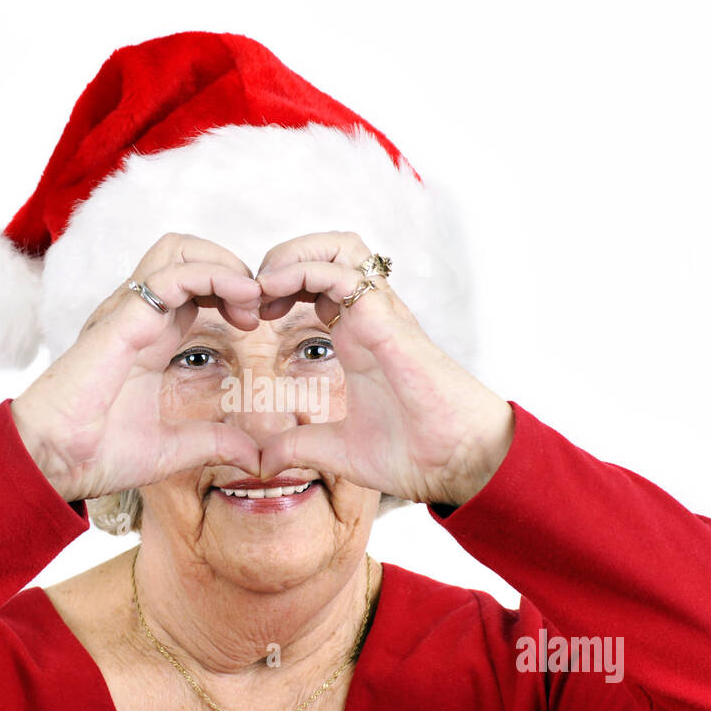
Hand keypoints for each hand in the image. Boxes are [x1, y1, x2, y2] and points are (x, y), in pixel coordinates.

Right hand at [11, 233, 263, 501]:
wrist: (51, 462)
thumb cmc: (93, 454)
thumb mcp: (172, 449)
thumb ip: (213, 443)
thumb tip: (252, 456)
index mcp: (148, 338)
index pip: (192, 286)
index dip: (230, 291)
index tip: (254, 324)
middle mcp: (136, 316)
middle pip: (185, 253)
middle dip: (231, 266)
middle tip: (256, 307)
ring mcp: (126, 313)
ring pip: (178, 250)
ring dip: (224, 263)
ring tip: (251, 298)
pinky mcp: (122, 320)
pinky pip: (172, 275)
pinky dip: (214, 274)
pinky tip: (242, 297)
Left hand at [253, 231, 514, 506]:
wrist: (459, 464)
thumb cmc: (416, 454)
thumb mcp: (337, 450)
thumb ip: (298, 447)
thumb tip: (264, 461)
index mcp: (358, 338)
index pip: (319, 283)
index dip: (280, 288)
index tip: (251, 319)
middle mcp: (369, 317)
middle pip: (329, 250)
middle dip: (282, 260)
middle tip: (253, 296)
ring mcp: (381, 314)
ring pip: (339, 246)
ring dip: (293, 255)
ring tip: (264, 286)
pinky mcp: (387, 321)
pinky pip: (343, 273)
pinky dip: (303, 271)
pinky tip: (274, 293)